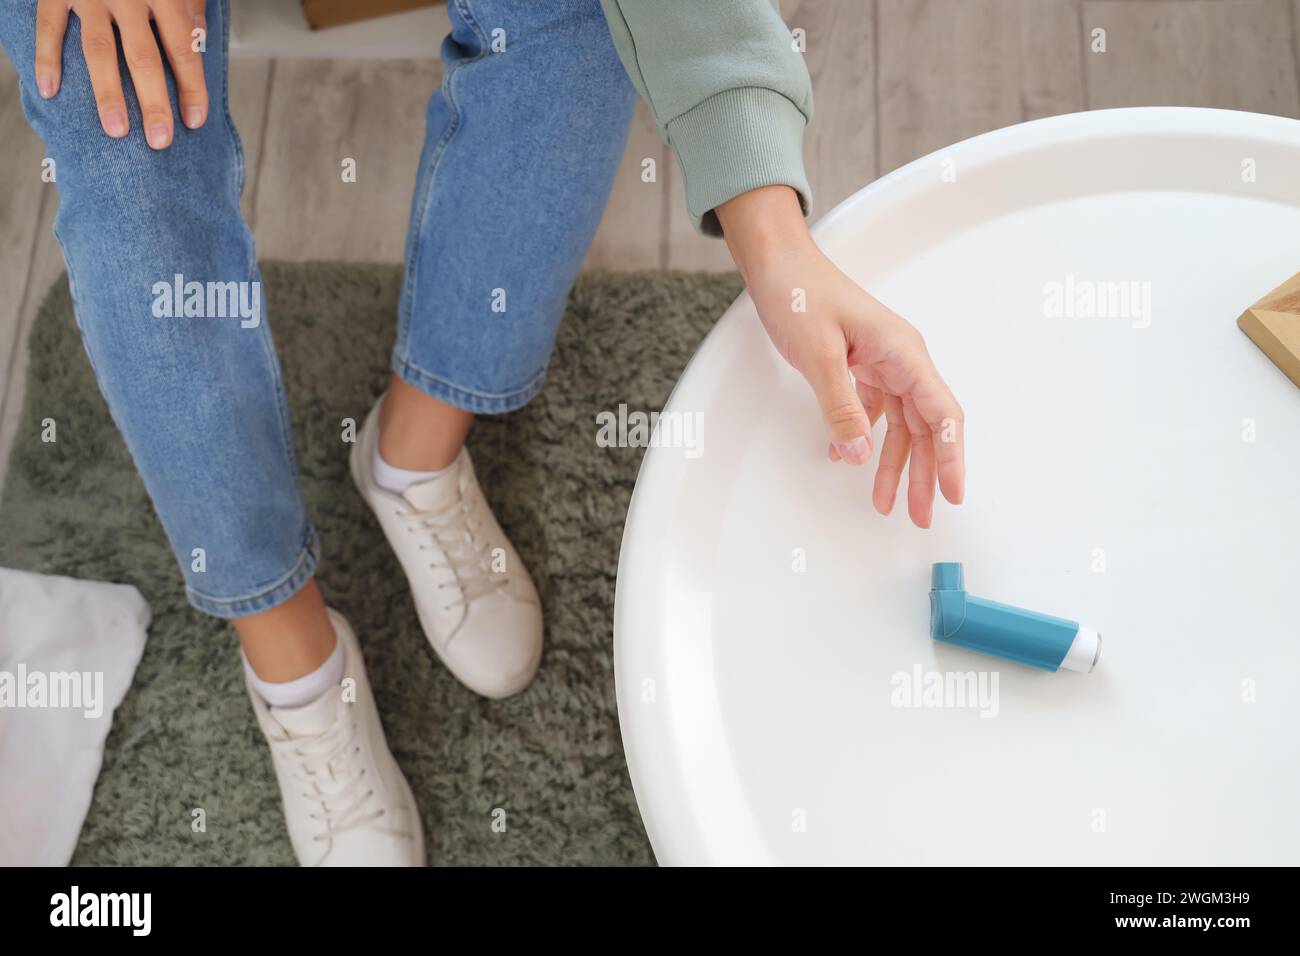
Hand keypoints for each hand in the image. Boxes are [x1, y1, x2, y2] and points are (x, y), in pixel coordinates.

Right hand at [35, 0, 208, 146]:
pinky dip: (47, 59)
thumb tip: (199, 38)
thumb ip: (188, 3)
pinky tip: (49, 91)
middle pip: (143, 58)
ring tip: (116, 131)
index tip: (196, 121)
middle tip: (160, 141)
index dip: (192, 87)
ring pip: (99, 51)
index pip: (183, 49)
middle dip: (154, 102)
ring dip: (108, 94)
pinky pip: (50, 27)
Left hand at [716, 185, 964, 527]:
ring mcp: (882, 363)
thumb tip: (859, 453)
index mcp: (902, 352)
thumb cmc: (800, 293)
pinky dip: (864, 438)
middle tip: (920, 516)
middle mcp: (901, 359)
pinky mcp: (860, 366)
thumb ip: (840, 405)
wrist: (777, 263)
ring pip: (901, 423)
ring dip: (895, 464)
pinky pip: (874, 411)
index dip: (952, 456)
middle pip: (926, 426)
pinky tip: (849, 460)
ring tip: (886, 504)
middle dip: (925, 473)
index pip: (941, 412)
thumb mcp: (818, 353)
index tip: (954, 493)